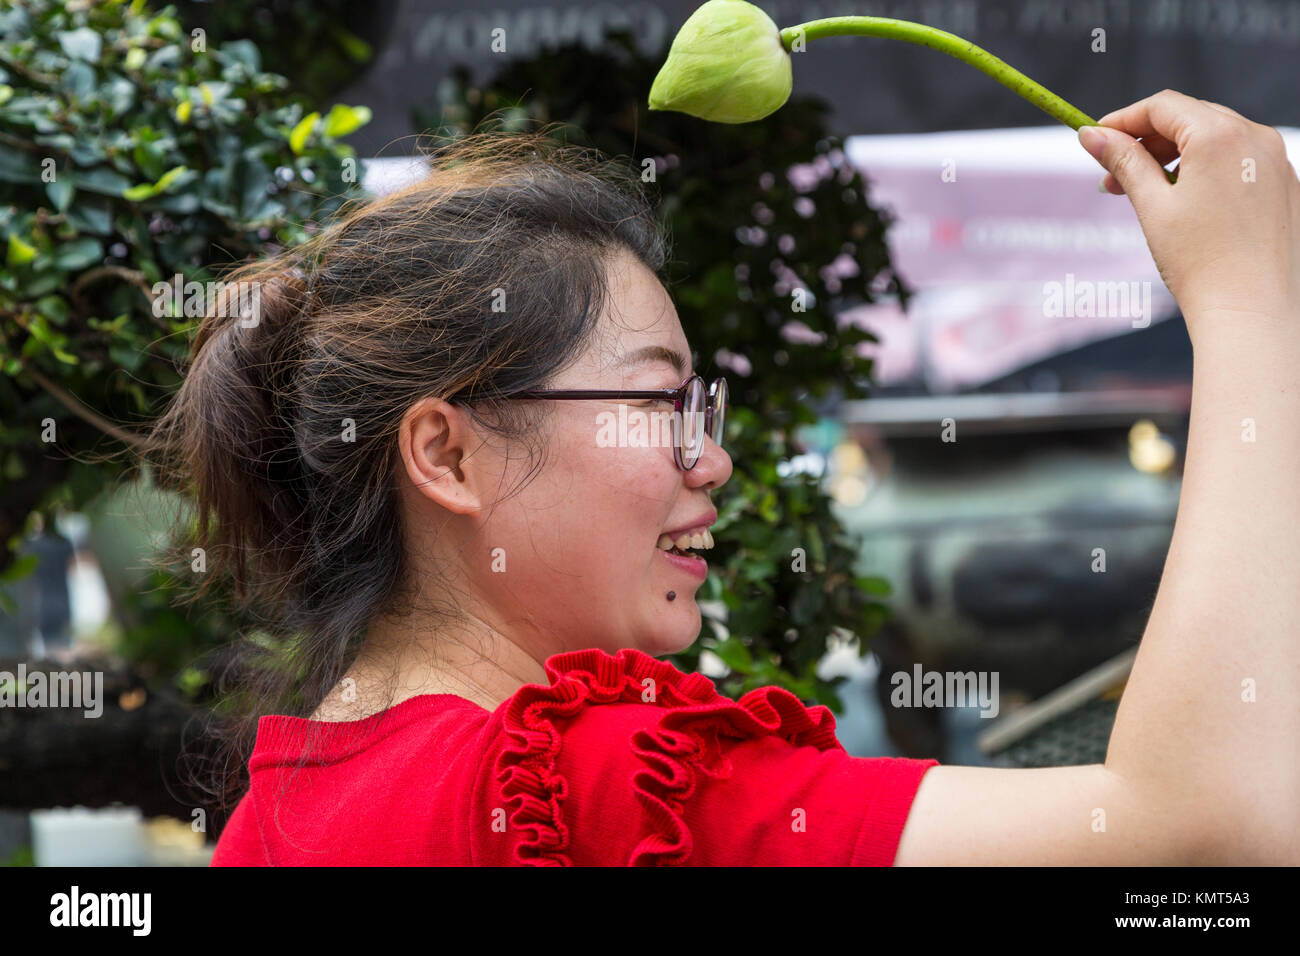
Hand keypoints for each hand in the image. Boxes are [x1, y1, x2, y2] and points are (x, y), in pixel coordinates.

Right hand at [1078, 90, 1298, 336]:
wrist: (1252, 311)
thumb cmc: (1202, 263)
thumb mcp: (1152, 206)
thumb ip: (1124, 163)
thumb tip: (1092, 136)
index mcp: (1221, 136)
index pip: (1163, 106)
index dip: (1123, 120)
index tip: (1096, 139)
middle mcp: (1256, 138)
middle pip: (1189, 118)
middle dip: (1146, 142)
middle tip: (1111, 176)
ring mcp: (1276, 160)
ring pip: (1214, 139)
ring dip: (1173, 157)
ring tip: (1143, 195)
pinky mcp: (1284, 185)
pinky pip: (1237, 162)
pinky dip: (1204, 171)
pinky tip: (1183, 203)